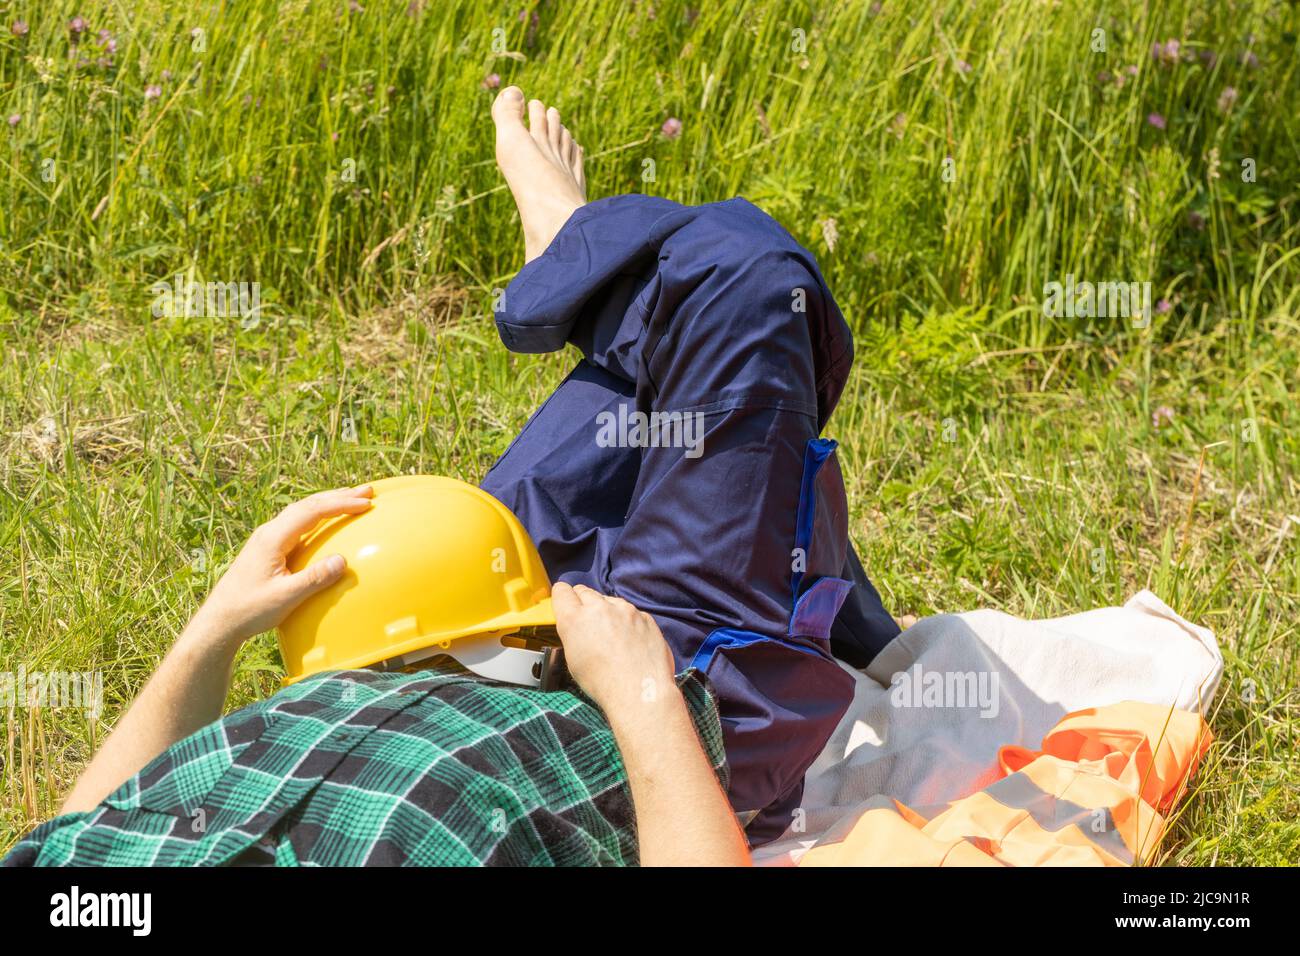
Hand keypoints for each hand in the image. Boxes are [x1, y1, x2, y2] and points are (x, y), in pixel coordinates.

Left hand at [191, 484, 373, 645]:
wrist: (220, 620)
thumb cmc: (249, 610)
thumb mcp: (285, 597)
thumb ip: (314, 579)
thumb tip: (343, 560)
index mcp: (273, 538)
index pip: (311, 512)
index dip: (340, 505)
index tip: (364, 503)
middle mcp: (270, 532)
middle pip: (308, 505)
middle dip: (338, 496)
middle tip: (367, 492)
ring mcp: (268, 539)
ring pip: (302, 512)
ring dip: (328, 503)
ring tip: (352, 499)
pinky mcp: (269, 548)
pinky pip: (298, 524)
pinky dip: (318, 517)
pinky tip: (327, 523)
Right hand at [551, 582, 676, 713]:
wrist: (639, 692)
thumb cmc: (604, 683)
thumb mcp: (573, 659)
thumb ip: (573, 633)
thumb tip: (577, 625)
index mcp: (575, 619)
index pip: (562, 591)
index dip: (562, 598)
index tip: (566, 603)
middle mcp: (599, 608)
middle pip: (585, 592)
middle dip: (584, 604)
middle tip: (588, 623)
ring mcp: (625, 610)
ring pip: (610, 601)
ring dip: (607, 612)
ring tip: (612, 638)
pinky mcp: (645, 616)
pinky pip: (631, 612)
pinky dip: (628, 622)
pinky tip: (630, 642)